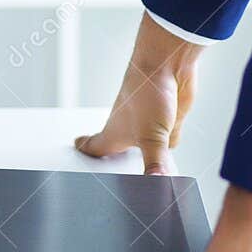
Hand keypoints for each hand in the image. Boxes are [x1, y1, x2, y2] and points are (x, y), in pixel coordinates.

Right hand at [74, 12, 202, 173]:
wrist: (168, 64)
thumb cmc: (146, 92)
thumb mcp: (151, 137)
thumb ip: (155, 164)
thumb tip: (158, 187)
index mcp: (113, 133)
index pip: (94, 147)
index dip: (85, 152)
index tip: (78, 153)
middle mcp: (129, 129)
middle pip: (118, 150)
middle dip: (115, 162)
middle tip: (112, 175)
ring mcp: (149, 125)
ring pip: (144, 149)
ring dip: (147, 160)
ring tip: (146, 176)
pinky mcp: (168, 120)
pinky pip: (167, 143)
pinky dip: (169, 151)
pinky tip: (174, 162)